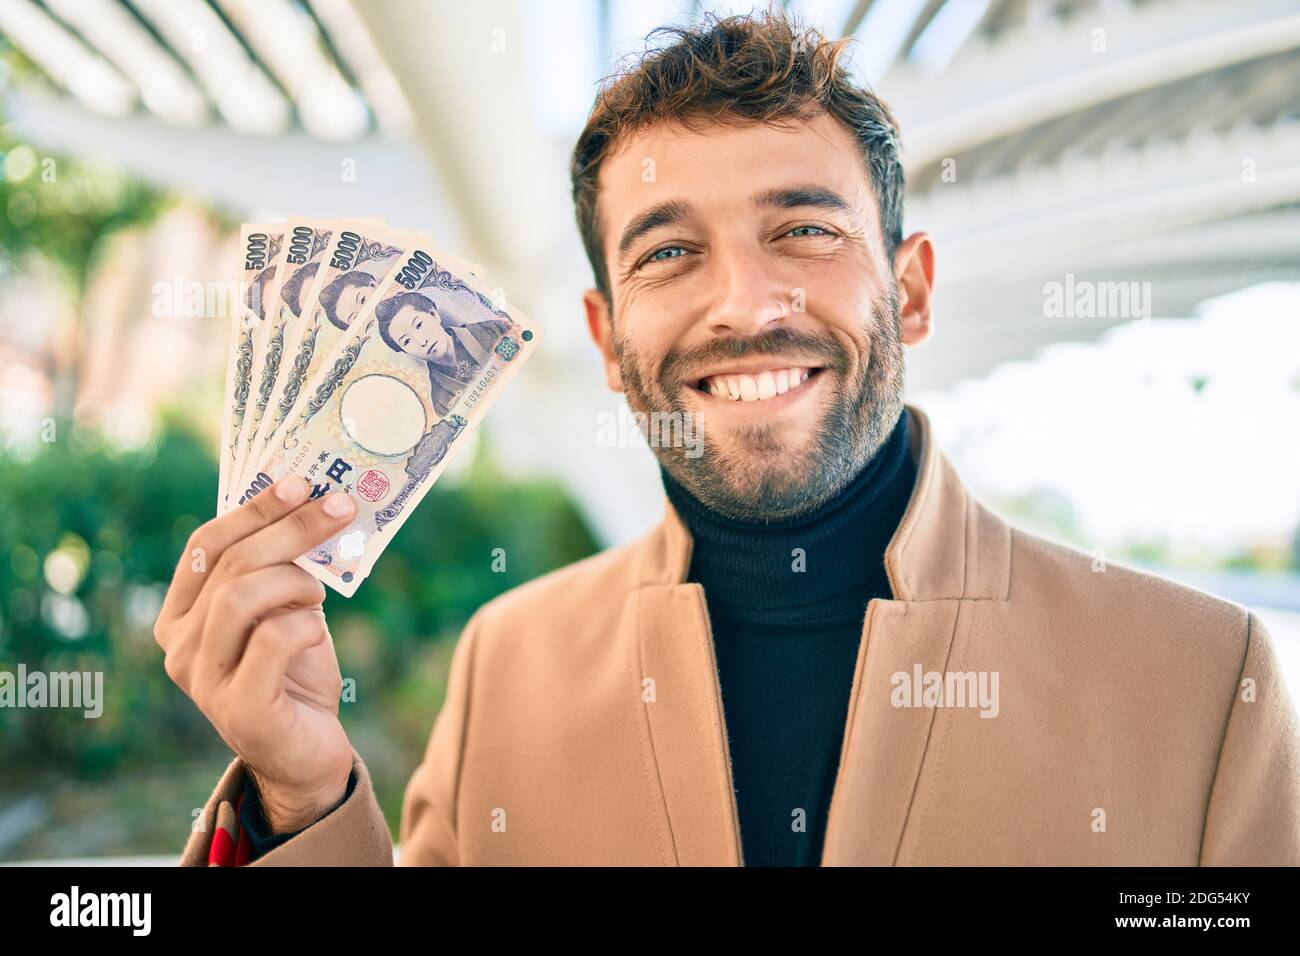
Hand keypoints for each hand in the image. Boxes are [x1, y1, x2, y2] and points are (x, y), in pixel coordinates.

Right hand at [154, 477, 358, 832]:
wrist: (306, 752)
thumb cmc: (294, 672)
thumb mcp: (285, 610)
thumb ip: (281, 568)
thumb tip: (315, 502)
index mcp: (181, 614)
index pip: (205, 544)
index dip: (254, 508)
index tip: (301, 482)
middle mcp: (179, 646)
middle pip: (230, 564)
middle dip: (292, 529)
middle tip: (341, 509)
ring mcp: (202, 680)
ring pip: (241, 596)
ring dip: (295, 581)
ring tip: (319, 593)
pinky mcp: (239, 708)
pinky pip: (273, 639)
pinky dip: (306, 624)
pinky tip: (317, 630)